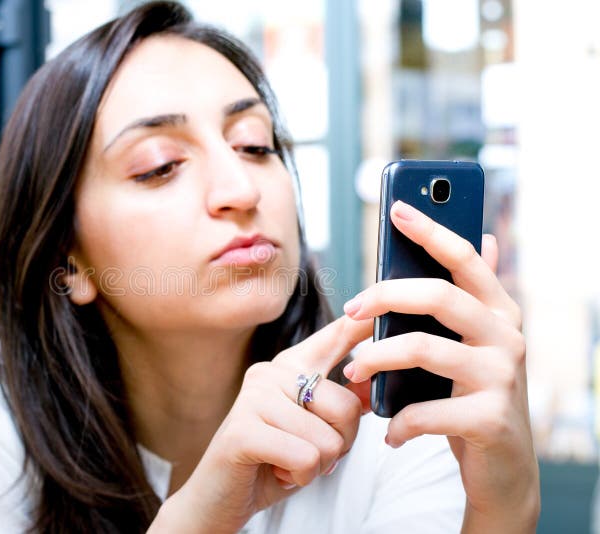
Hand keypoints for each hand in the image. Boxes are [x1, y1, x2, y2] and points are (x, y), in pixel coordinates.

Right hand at [150, 314, 372, 532]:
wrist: (218, 498)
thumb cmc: (270, 462)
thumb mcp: (313, 430)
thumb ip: (340, 405)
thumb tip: (373, 384)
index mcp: (291, 367)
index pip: (335, 337)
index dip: (363, 323)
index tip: (381, 305)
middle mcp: (271, 372)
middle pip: (347, 408)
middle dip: (338, 445)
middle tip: (305, 453)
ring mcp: (254, 397)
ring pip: (328, 440)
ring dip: (316, 467)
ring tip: (286, 463)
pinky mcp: (243, 430)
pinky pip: (306, 457)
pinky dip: (300, 478)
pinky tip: (277, 472)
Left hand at [341, 200, 539, 531]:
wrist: (504, 469)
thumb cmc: (474, 397)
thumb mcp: (473, 346)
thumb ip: (468, 299)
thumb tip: (484, 237)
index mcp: (497, 312)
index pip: (466, 258)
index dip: (431, 230)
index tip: (396, 207)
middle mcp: (506, 337)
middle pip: (439, 295)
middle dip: (384, 295)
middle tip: (349, 310)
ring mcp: (502, 377)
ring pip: (423, 349)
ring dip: (375, 359)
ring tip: (353, 372)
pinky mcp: (490, 419)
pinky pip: (425, 410)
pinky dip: (398, 421)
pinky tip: (389, 431)